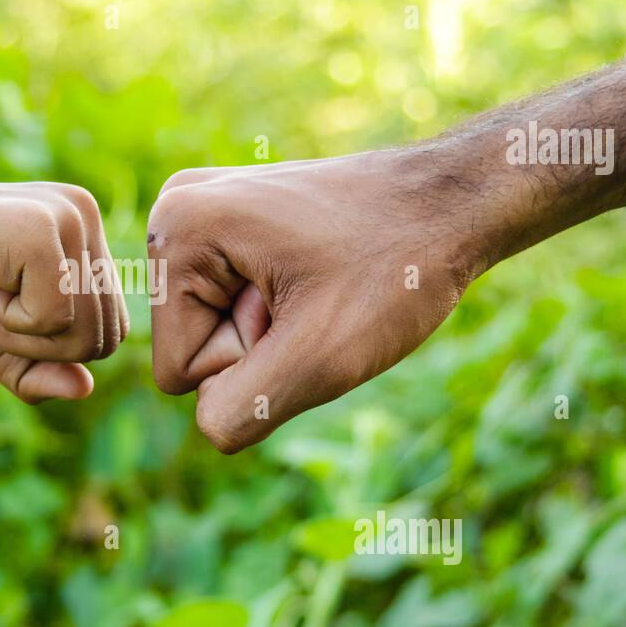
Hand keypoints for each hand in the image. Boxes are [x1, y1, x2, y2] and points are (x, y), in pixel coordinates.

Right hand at [0, 172, 128, 402]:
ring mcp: (67, 218)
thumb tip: (86, 389)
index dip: (52, 346)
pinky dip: (7, 320)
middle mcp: (84, 214)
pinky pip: (54, 322)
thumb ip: (39, 370)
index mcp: (83, 230)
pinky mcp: (40, 231)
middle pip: (106, 338)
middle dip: (39, 345)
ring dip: (20, 333)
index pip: (110, 329)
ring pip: (85, 336)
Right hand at [147, 149, 495, 451]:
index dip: (251, 362)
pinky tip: (316, 274)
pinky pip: (229, 306)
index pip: (178, 371)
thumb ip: (241, 409)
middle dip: (260, 343)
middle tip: (320, 296)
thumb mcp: (320, 357)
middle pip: (190, 350)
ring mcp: (200, 213)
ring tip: (320, 283)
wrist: (453, 203)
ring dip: (271, 329)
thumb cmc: (396, 271)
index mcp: (177, 231)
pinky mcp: (226, 221)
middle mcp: (173, 213)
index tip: (305, 306)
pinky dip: (277, 307)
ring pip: (212, 332)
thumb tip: (207, 423)